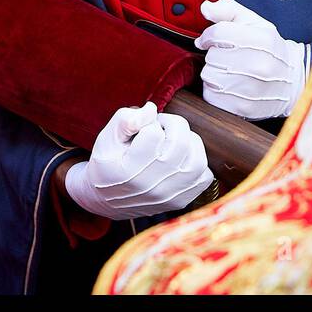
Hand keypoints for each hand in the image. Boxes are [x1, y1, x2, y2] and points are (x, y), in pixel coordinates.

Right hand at [63, 102, 213, 220]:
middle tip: (162, 127)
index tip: (143, 128)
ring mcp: (167, 196)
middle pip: (180, 144)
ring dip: (190, 141)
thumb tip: (152, 109)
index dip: (150, 123)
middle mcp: (149, 187)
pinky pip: (204, 177)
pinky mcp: (180, 201)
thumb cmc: (108, 163)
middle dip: (174, 125)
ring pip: (197, 160)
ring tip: (175, 140)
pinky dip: (197, 161)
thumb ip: (126, 119)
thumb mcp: (107, 138)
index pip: (153, 134)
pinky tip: (182, 158)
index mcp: (127, 170)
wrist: (106, 200)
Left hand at [195, 0, 310, 119]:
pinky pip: (211, 96)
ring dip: (214, 73)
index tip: (211, 40)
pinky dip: (215, 91)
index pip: (219, 33)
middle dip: (215, 54)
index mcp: (262, 39)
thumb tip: (205, 7)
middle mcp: (259, 64)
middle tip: (228, 57)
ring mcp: (252, 88)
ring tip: (229, 71)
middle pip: (212, 56)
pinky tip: (229, 86)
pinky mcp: (244, 108)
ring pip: (209, 76)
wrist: (292, 80)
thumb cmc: (270, 49)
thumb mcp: (255, 23)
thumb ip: (228, 9)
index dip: (209, 36)